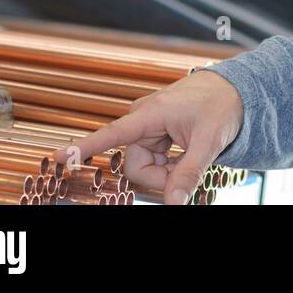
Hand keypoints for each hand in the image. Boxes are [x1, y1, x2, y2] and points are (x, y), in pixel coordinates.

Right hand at [64, 70, 244, 204]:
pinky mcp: (154, 132)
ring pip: (144, 165)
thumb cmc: (222, 105)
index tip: (58, 157)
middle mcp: (143, 118)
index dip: (84, 148)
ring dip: (167, 170)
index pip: (112, 134)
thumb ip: (189, 173)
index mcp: (150, 114)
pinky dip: (169, 164)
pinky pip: (152, 159)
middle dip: (160, 176)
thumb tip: (174, 203)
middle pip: (136, 165)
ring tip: (192, 153)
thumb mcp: (210, 142)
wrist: (234, 89)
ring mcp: (148, 126)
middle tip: (190, 167)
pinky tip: (186, 152)